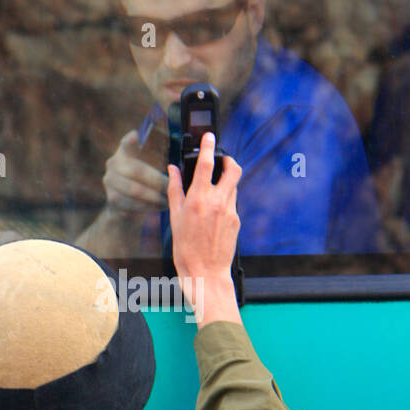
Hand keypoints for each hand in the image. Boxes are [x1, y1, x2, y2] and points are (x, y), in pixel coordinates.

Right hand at [102, 129, 168, 214]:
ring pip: (136, 190)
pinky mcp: (112, 199)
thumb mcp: (148, 168)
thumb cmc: (142, 184)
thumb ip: (156, 161)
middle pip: (137, 171)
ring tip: (169, 200)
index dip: (130, 140)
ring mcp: (109, 181)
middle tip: (172, 187)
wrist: (124, 208)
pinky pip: (133, 204)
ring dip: (155, 197)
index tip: (135, 135)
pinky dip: (149, 207)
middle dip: (157, 181)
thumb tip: (175, 166)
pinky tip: (159, 207)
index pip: (126, 144)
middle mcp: (113, 164)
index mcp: (124, 152)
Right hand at [167, 132, 241, 325]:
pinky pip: (232, 203)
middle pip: (233, 169)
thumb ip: (174, 190)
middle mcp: (218, 202)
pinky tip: (214, 215)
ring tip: (212, 191)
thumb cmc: (186, 249)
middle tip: (222, 159)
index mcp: (198, 199)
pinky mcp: (237, 221)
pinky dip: (225, 201)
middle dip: (229, 160)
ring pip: (233, 186)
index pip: (206, 163)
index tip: (209, 136)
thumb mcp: (174, 217)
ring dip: (225, 182)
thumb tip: (172, 170)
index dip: (208, 146)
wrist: (206, 273)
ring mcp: (231, 211)